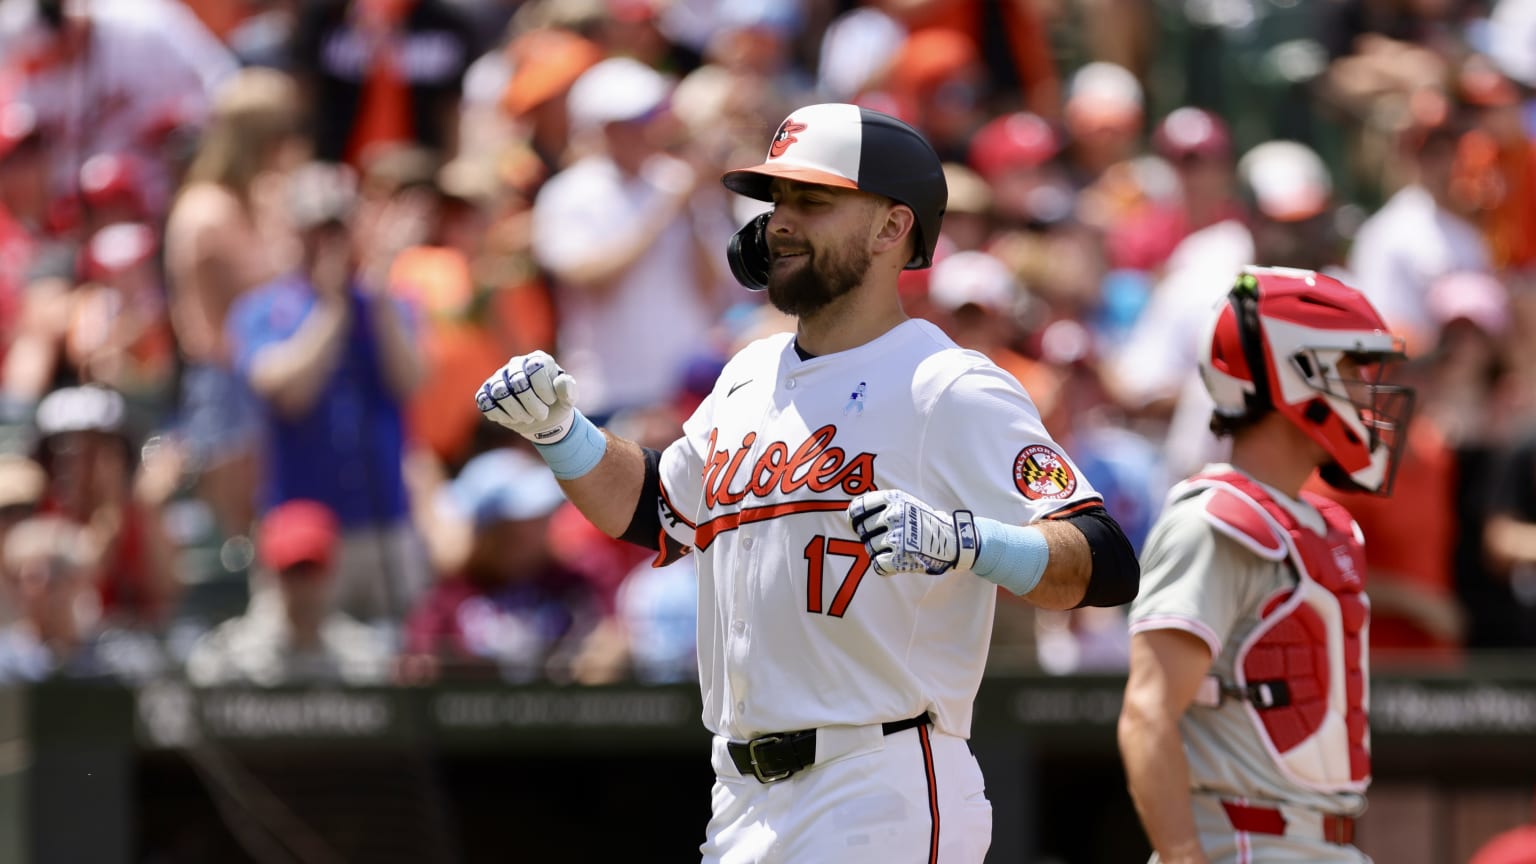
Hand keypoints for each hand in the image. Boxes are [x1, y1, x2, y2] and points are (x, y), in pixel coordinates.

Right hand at [476, 351, 578, 443]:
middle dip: (531, 404)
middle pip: (517, 381)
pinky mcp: (486, 392)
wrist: (542, 418)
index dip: (543, 389)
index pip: (535, 369)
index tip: (551, 401)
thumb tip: (561, 381)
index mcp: (537, 359)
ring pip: (500, 391)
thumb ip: (568, 389)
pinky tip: (513, 419)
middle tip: (541, 415)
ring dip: (516, 411)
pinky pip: (485, 402)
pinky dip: (500, 414)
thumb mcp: (568, 398)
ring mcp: (499, 377)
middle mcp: (516, 364)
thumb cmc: (556, 404)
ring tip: (528, 418)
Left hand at [847, 490, 978, 575]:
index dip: (853, 518)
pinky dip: (883, 567)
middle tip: (884, 539)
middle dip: (868, 536)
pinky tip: (893, 563)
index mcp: (893, 500)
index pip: (857, 508)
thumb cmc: (924, 521)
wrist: (953, 539)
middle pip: (861, 530)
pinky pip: (878, 565)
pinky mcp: (901, 558)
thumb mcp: (905, 502)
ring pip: (869, 548)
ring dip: (878, 552)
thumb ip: (881, 505)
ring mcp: (897, 537)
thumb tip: (852, 513)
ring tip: (894, 550)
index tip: (855, 523)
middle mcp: (893, 516)